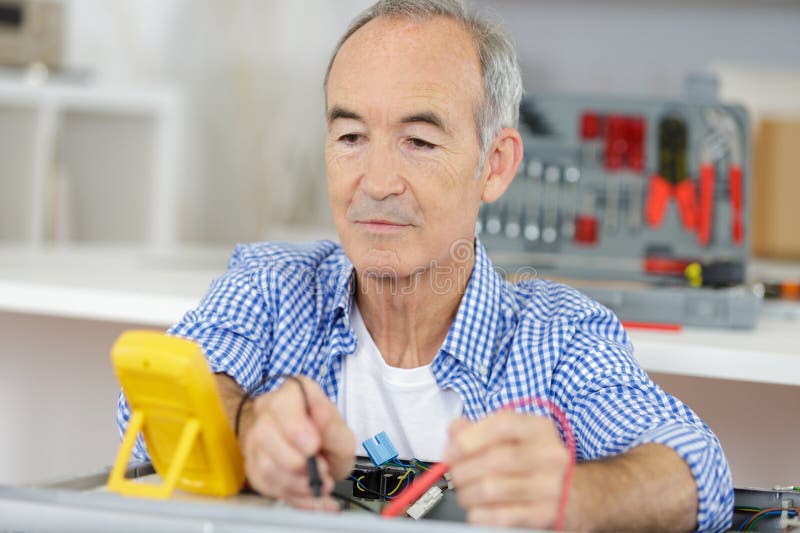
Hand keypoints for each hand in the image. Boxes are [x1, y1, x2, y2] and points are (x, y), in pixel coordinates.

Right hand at [240, 376, 355, 509]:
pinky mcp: (252, 465)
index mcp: (293, 393)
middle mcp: (268, 411)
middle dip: (296, 463)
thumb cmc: (329, 439)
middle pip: (265, 435)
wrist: (322, 456)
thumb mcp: (343, 434)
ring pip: (264, 465)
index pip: (282, 404)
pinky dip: (292, 496)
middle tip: (322, 472)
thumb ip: (333, 427)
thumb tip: (322, 416)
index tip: (312, 446)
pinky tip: (310, 495)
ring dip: (297, 484)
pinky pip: (265, 485)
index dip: (295, 428)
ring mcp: (256, 439)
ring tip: (320, 485)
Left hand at [444, 410, 569, 528]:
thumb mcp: (512, 437)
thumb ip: (478, 429)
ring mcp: (550, 486)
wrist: (572, 493)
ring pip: (492, 488)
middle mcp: (550, 455)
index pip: (504, 425)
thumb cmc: (533, 461)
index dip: (471, 437)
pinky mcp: (545, 514)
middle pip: (495, 459)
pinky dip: (479, 514)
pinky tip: (477, 509)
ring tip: (465, 492)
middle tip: (454, 475)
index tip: (451, 450)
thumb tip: (454, 431)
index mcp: (539, 429)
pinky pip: (500, 516)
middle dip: (463, 469)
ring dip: (467, 493)